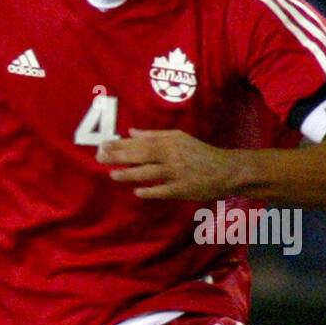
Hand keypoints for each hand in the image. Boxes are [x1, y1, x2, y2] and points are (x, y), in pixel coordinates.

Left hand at [100, 129, 236, 200]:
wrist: (225, 169)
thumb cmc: (198, 153)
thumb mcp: (178, 138)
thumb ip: (154, 135)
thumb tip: (130, 132)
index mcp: (169, 142)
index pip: (140, 142)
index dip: (120, 144)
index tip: (103, 145)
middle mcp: (172, 155)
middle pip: (141, 155)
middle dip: (119, 156)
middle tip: (100, 157)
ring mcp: (177, 172)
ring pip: (149, 172)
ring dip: (130, 174)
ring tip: (113, 175)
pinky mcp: (183, 188)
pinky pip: (163, 190)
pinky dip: (151, 191)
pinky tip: (137, 191)